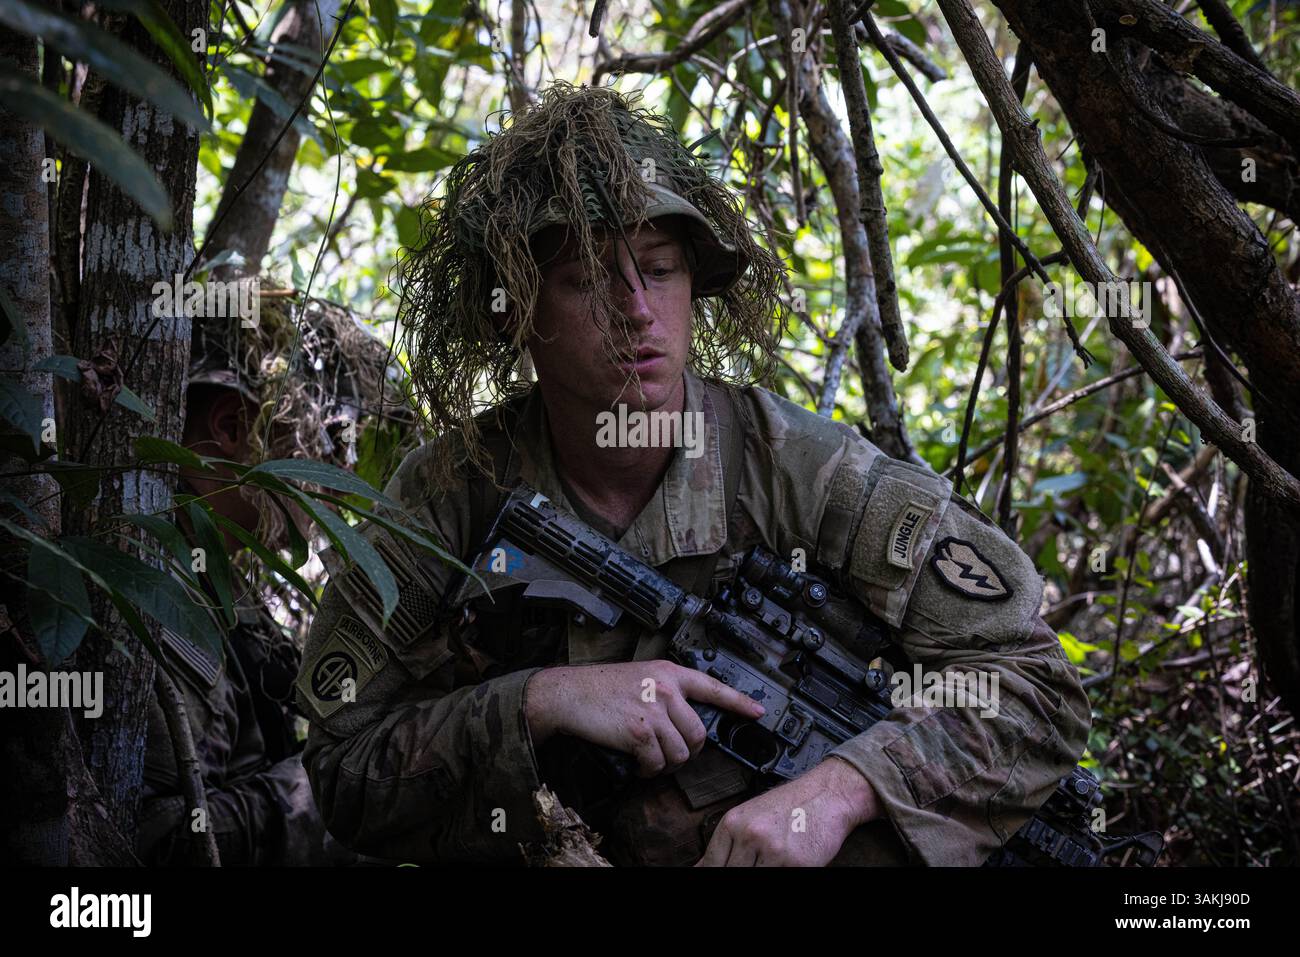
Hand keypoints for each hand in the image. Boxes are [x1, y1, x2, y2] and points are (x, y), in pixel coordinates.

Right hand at [524, 660, 764, 776]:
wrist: (569, 694)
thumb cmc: (601, 688)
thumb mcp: (641, 676)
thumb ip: (666, 691)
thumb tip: (685, 717)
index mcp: (670, 673)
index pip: (714, 687)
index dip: (739, 702)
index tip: (758, 712)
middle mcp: (667, 689)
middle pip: (699, 733)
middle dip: (687, 751)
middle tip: (669, 752)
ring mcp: (654, 710)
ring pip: (681, 752)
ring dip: (666, 763)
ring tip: (650, 759)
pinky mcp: (640, 732)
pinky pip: (657, 763)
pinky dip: (648, 770)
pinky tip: (637, 763)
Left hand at [696, 757, 879, 865]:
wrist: (827, 794)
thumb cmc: (790, 805)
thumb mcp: (749, 816)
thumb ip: (727, 842)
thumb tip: (700, 867)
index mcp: (733, 823)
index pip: (711, 864)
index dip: (713, 873)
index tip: (721, 872)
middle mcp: (750, 835)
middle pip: (730, 873)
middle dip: (737, 872)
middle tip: (754, 864)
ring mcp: (772, 850)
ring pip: (751, 877)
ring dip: (761, 873)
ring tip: (770, 863)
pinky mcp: (795, 863)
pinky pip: (778, 879)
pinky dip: (780, 874)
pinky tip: (784, 865)